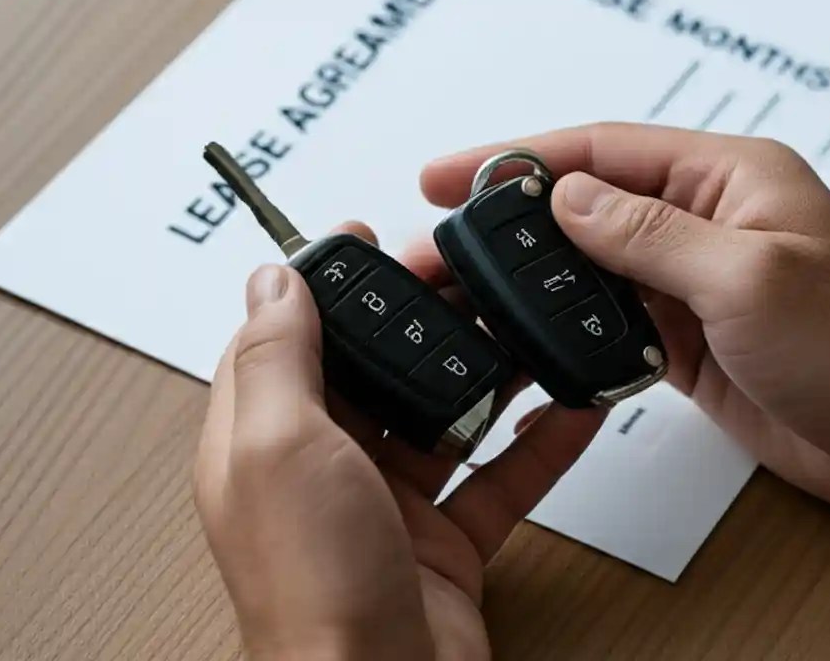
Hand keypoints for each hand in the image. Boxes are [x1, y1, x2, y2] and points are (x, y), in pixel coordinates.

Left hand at [194, 223, 604, 660]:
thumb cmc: (314, 589)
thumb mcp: (277, 446)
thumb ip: (274, 357)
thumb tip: (270, 280)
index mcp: (260, 440)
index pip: (284, 337)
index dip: (324, 285)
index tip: (368, 240)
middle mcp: (317, 469)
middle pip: (372, 367)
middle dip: (418, 316)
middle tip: (464, 273)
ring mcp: (382, 507)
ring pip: (439, 415)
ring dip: (485, 369)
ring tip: (524, 321)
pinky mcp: (442, 545)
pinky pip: (495, 479)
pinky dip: (536, 445)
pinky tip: (569, 409)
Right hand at [422, 123, 829, 520]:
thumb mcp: (751, 278)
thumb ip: (650, 235)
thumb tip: (567, 200)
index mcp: (724, 179)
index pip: (599, 152)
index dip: (517, 160)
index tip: (449, 176)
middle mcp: (700, 224)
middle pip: (579, 213)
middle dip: (503, 232)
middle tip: (433, 253)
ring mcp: (689, 285)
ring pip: (585, 274)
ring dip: (524, 287)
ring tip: (457, 302)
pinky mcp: (685, 342)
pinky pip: (606, 326)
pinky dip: (561, 334)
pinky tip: (520, 345)